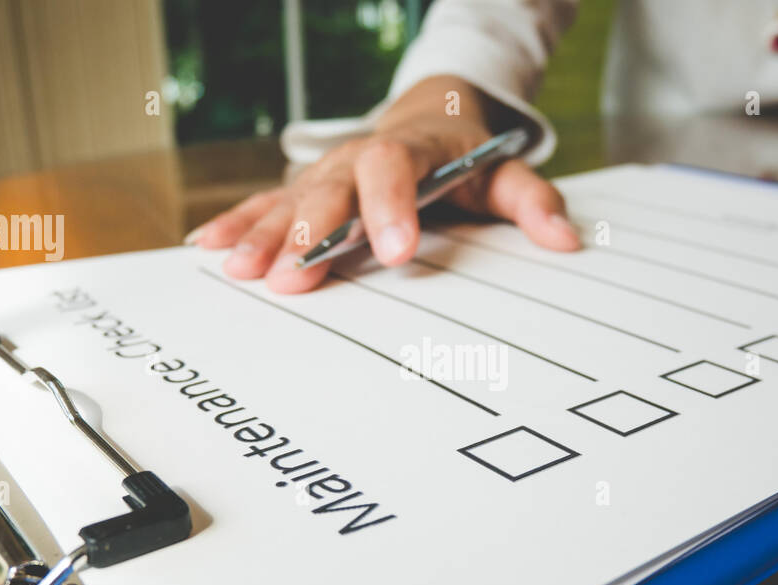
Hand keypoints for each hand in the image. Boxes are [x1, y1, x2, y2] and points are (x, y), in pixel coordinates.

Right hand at [185, 76, 580, 292]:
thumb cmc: (464, 156)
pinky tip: (209, 246)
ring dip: (264, 235)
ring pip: (290, 200)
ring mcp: (326, 173)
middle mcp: (358, 158)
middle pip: (329, 187)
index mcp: (410, 151)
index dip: (391, 208)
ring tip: (240, 269)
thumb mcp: (503, 174)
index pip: (395, 170)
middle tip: (292, 276)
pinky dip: (238, 222)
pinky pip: (266, 202)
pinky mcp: (305, 188)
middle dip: (309, 232)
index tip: (395, 252)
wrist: (428, 117)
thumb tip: (568, 241)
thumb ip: (532, 203)